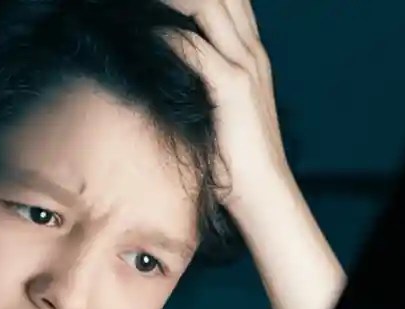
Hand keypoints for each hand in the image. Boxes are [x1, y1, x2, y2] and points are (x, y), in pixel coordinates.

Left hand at [159, 0, 291, 208]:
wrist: (265, 193)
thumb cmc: (237, 159)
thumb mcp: (221, 109)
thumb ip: (202, 84)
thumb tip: (163, 75)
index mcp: (251, 53)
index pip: (229, 0)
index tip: (159, 3)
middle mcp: (251, 51)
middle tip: (143, 1)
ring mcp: (245, 65)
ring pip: (209, 5)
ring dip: (172, 3)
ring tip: (139, 7)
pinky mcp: (232, 86)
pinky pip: (193, 46)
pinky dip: (164, 35)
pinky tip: (141, 36)